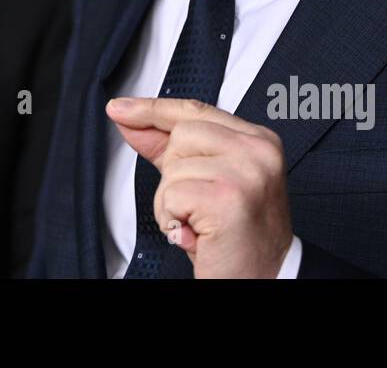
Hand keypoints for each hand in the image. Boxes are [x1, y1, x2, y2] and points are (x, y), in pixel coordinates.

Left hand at [107, 96, 292, 277]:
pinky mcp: (228, 197)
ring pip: (173, 166)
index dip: (153, 109)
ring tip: (199, 222)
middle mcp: (258, 150)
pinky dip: (173, 219)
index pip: (195, 111)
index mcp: (258, 140)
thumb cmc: (238, 236)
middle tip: (197, 205)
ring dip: (172, 202)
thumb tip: (132, 122)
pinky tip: (197, 232)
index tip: (120, 108)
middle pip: (180, 135)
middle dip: (172, 174)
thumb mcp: (205, 182)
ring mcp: (246, 171)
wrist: (265, 279)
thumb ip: (168, 149)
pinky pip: (172, 194)